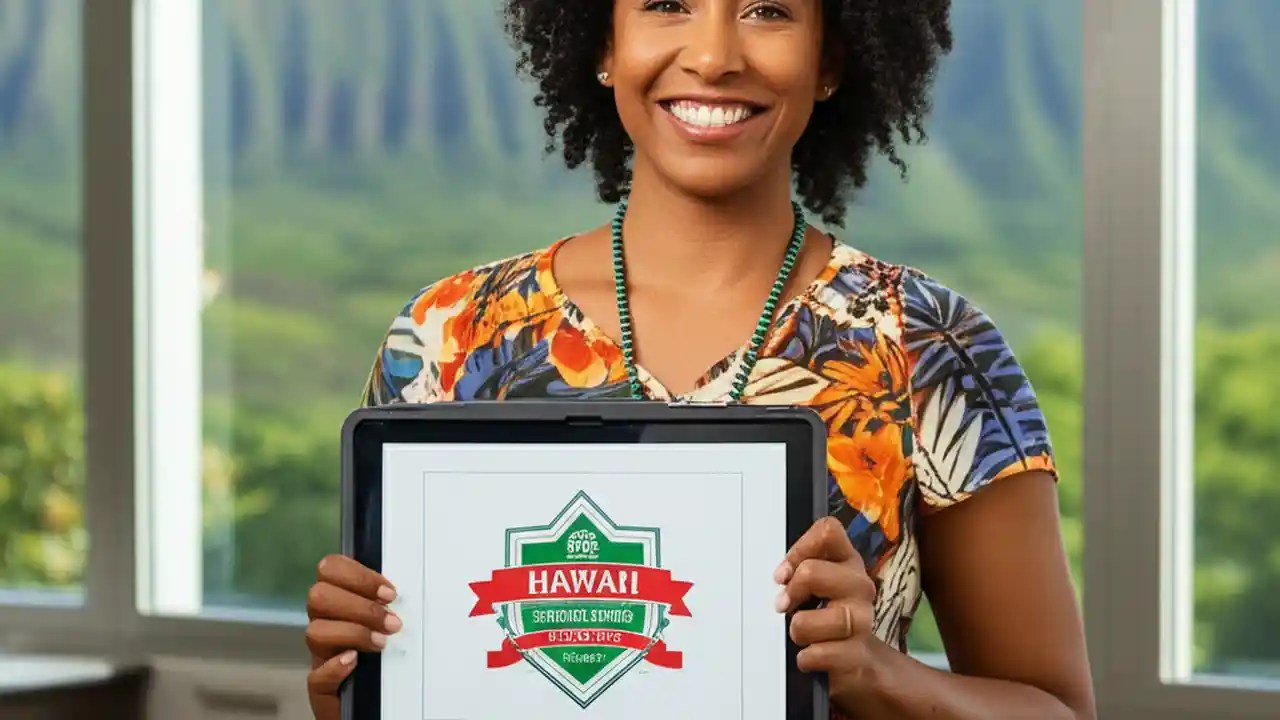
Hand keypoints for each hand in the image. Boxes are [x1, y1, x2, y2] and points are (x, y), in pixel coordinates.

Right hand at [305, 554, 401, 719]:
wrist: (377, 701)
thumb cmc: (386, 657)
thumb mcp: (387, 623)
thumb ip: (387, 604)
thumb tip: (402, 592)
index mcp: (339, 602)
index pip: (330, 568)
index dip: (358, 576)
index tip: (390, 592)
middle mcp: (325, 624)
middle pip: (318, 596)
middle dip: (359, 606)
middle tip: (392, 622)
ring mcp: (321, 655)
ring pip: (315, 632)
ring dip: (353, 633)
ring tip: (382, 643)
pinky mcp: (321, 688)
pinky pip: (316, 676)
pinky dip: (336, 667)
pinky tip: (354, 662)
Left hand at [775, 516, 878, 710]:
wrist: (859, 661)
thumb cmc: (829, 617)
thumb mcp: (817, 587)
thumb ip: (800, 570)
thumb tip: (781, 576)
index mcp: (848, 561)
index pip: (828, 531)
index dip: (801, 548)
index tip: (787, 572)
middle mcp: (859, 586)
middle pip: (811, 572)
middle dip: (791, 592)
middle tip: (787, 605)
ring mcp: (861, 620)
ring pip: (807, 620)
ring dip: (798, 630)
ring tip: (803, 635)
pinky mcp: (857, 654)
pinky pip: (817, 653)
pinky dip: (807, 658)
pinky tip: (812, 655)